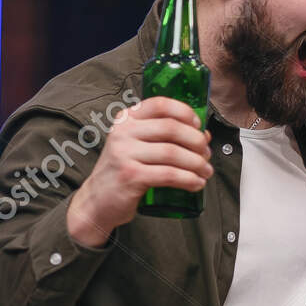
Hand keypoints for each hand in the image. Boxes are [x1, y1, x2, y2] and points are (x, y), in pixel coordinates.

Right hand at [67, 97, 210, 247]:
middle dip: (197, 142)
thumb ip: (166, 137)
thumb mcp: (138, 147)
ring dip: (197, 163)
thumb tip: (204, 135)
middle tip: (207, 155)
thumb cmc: (125, 171)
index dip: (185, 112)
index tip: (199, 126)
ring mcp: (124, 153)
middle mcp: (123, 132)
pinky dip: (189, 179)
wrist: (98, 200)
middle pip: (172, 128)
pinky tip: (197, 184)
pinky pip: (169, 174)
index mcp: (127, 120)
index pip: (160, 104)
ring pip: (173, 153)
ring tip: (206, 172)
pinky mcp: (130, 176)